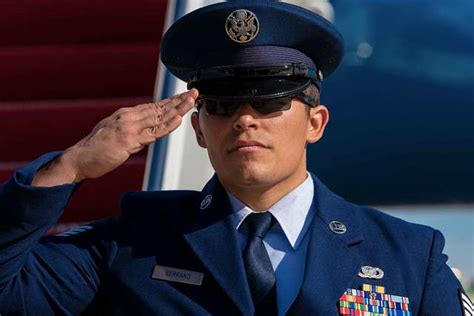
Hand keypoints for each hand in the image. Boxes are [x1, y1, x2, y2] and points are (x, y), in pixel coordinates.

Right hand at [32, 89, 198, 185]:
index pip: (153, 106)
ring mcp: (130, 128)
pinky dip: (167, 126)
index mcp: (125, 115)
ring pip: (159, 117)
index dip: (170, 101)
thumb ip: (130, 128)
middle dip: (178, 101)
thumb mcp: (113, 132)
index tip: (184, 96)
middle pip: (159, 108)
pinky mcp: (130, 140)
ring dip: (178, 109)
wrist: (79, 158)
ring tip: (192, 101)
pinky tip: (178, 119)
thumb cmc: (95, 148)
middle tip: (195, 93)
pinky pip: (153, 133)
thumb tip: (144, 129)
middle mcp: (129, 117)